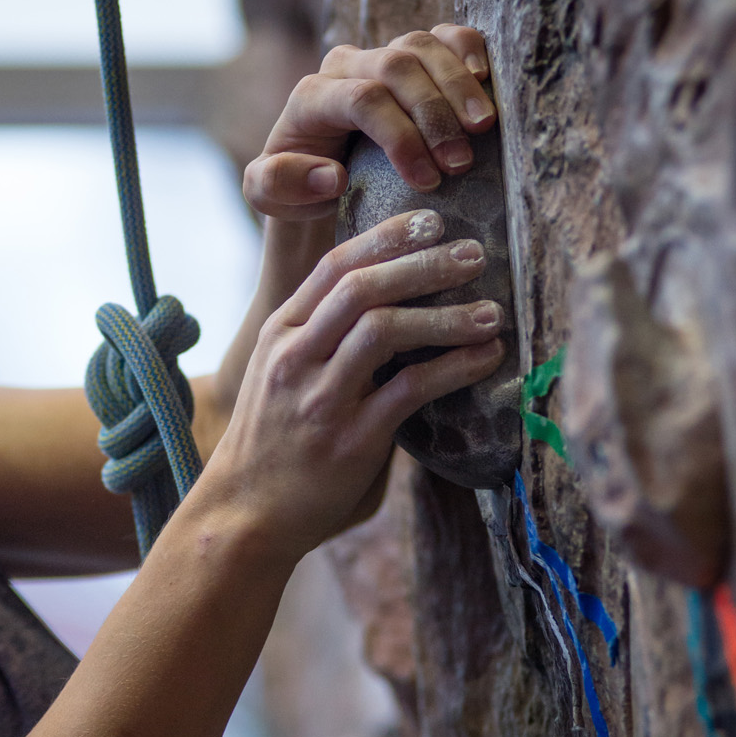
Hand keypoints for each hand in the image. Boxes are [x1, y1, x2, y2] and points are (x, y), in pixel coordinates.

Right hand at [196, 209, 505, 559]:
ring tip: (491, 311)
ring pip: (385, 329)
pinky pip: (410, 389)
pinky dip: (453, 367)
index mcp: (279, 334)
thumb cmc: (272, 446)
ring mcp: (320, 397)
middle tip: (473, 254)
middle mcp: (294, 356)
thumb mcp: (281, 378)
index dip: (385, 236)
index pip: (333, 266)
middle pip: (362, 287)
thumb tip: (395, 312)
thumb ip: (325, 343)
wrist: (244, 515)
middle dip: (423, 263)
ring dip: (445, 314)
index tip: (431, 221)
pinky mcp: (349, 438)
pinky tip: (484, 358)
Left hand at [244, 26, 495, 220]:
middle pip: (397, 68)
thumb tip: (331, 175)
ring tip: (482, 130)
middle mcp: (346, 66)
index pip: (362, 100)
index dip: (400, 137)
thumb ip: (279, 186)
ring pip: (422, 46)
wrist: (318, 173)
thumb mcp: (270, 196)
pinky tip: (485, 81)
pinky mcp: (413, 57)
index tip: (427, 179)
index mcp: (311, 97)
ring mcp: (381, 56)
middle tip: (460, 162)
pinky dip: (468, 50)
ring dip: (458, 87)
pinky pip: (445, 37)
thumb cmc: (298, 185)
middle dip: (434, 114)